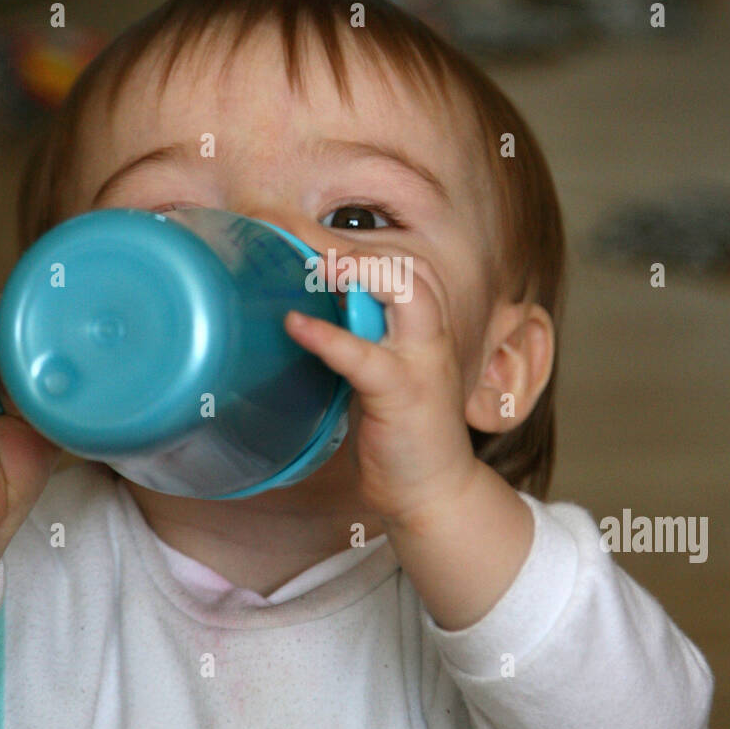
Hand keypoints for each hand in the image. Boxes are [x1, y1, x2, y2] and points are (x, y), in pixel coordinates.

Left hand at [283, 252, 478, 527]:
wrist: (434, 493)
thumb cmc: (402, 434)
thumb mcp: (381, 373)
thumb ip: (360, 338)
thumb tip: (310, 308)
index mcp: (426, 332)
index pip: (404, 270)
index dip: (355, 250)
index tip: (303, 236)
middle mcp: (431, 339)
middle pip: (411, 269)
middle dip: (358, 249)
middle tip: (303, 239)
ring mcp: (423, 364)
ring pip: (406, 294)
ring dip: (357, 272)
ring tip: (312, 265)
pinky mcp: (403, 396)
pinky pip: (366, 355)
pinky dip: (329, 336)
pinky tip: (295, 324)